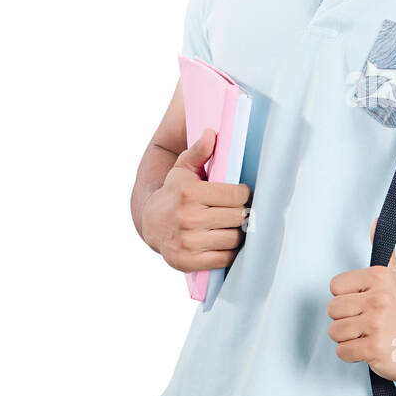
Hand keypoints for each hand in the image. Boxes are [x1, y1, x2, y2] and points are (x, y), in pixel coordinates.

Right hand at [142, 128, 250, 272]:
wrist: (151, 224)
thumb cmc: (174, 193)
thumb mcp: (183, 169)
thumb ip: (199, 151)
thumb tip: (211, 133)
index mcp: (190, 193)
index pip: (236, 194)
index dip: (244, 193)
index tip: (241, 193)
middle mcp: (188, 218)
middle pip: (238, 216)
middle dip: (242, 213)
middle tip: (240, 210)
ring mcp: (187, 242)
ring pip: (233, 238)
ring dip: (237, 233)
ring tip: (233, 225)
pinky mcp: (187, 261)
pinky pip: (224, 259)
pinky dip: (228, 252)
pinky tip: (224, 241)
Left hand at [327, 218, 395, 378]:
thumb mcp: (395, 278)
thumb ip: (384, 252)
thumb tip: (376, 222)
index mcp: (379, 277)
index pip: (335, 286)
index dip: (346, 298)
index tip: (363, 303)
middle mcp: (379, 299)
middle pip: (332, 309)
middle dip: (345, 319)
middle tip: (365, 322)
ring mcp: (377, 324)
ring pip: (335, 331)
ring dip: (348, 338)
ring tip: (367, 335)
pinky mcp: (375, 348)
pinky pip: (343, 351)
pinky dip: (352, 354)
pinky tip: (369, 348)